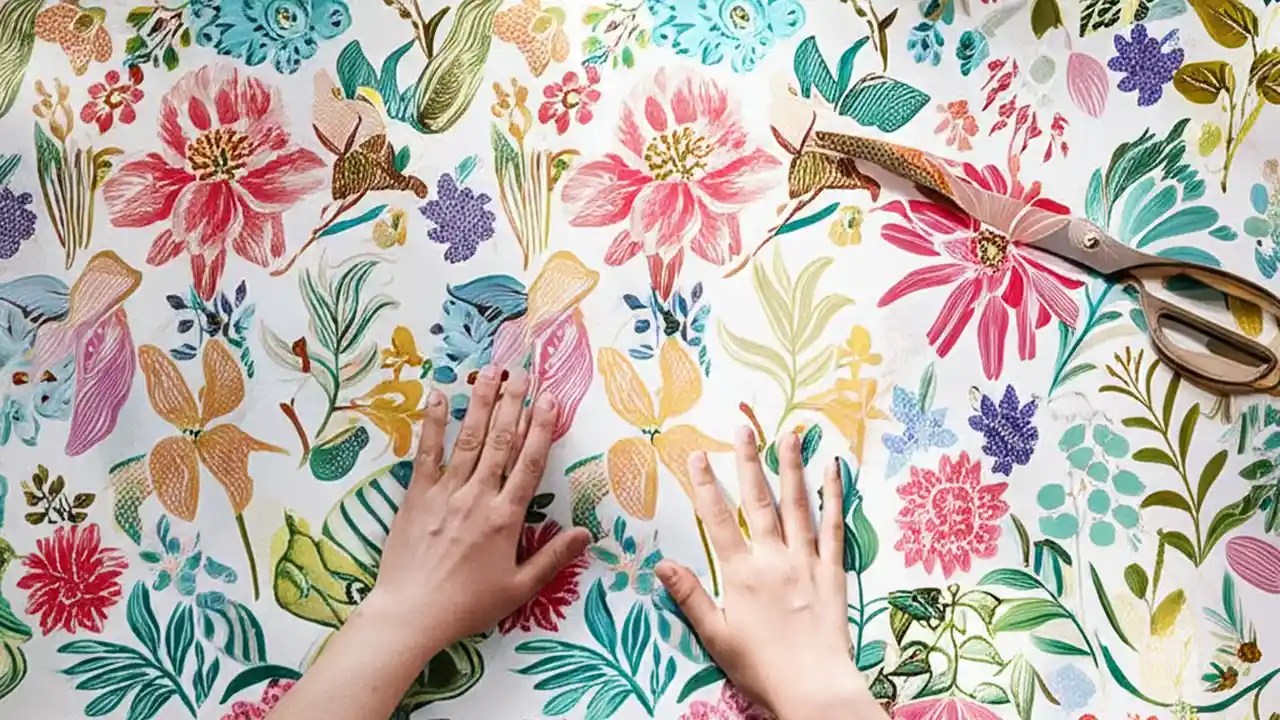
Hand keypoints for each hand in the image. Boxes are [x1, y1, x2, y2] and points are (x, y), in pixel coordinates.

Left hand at [365, 366, 591, 659]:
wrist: (411, 613)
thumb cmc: (467, 605)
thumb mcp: (518, 588)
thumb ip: (552, 558)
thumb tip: (585, 534)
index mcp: (506, 518)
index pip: (529, 463)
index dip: (541, 428)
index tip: (550, 399)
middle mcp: (478, 496)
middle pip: (500, 441)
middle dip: (512, 403)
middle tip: (522, 371)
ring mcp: (445, 493)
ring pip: (468, 439)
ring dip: (481, 403)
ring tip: (490, 372)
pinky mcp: (417, 496)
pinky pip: (427, 453)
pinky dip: (433, 424)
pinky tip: (439, 397)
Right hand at [655, 428, 885, 719]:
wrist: (813, 687)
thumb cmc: (760, 667)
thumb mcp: (715, 636)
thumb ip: (689, 596)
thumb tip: (661, 563)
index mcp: (740, 573)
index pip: (717, 519)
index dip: (704, 485)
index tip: (695, 454)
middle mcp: (773, 558)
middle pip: (758, 500)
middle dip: (748, 460)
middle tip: (743, 426)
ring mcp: (806, 561)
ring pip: (797, 504)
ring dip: (792, 466)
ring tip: (790, 433)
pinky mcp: (833, 570)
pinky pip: (834, 527)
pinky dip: (833, 497)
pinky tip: (833, 471)